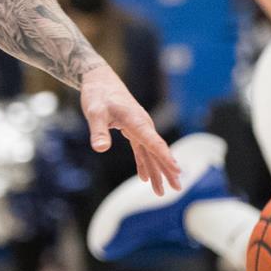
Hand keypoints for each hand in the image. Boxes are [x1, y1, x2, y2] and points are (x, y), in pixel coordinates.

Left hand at [79, 65, 180, 192]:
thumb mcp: (94, 112)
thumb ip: (98, 130)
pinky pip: (142, 149)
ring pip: (151, 152)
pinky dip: (144, 163)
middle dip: (166, 170)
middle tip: (176, 188)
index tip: (176, 170)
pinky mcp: (133, 129)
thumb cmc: (97, 94)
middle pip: (157, 150)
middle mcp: (142, 124)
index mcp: (135, 120)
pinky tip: (145, 177)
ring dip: (157, 171)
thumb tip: (101, 149)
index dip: (165, 157)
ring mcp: (139, 127)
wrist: (99, 79)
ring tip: (161, 191)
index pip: (153, 141)